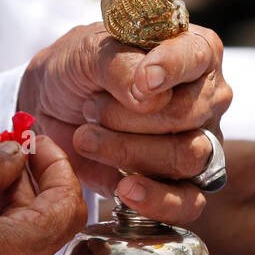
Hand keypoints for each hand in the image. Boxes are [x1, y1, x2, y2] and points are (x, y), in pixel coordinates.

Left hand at [17, 22, 230, 222]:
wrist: (48, 113)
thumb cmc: (77, 71)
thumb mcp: (86, 53)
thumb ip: (120, 65)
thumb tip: (149, 96)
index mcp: (193, 51)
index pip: (198, 55)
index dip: (170, 68)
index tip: (140, 83)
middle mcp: (206, 98)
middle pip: (188, 114)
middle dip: (129, 116)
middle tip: (91, 108)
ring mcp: (200, 143)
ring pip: (187, 156)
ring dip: (128, 151)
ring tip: (88, 139)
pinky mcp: (183, 185)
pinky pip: (189, 203)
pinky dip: (156, 200)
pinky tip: (124, 189)